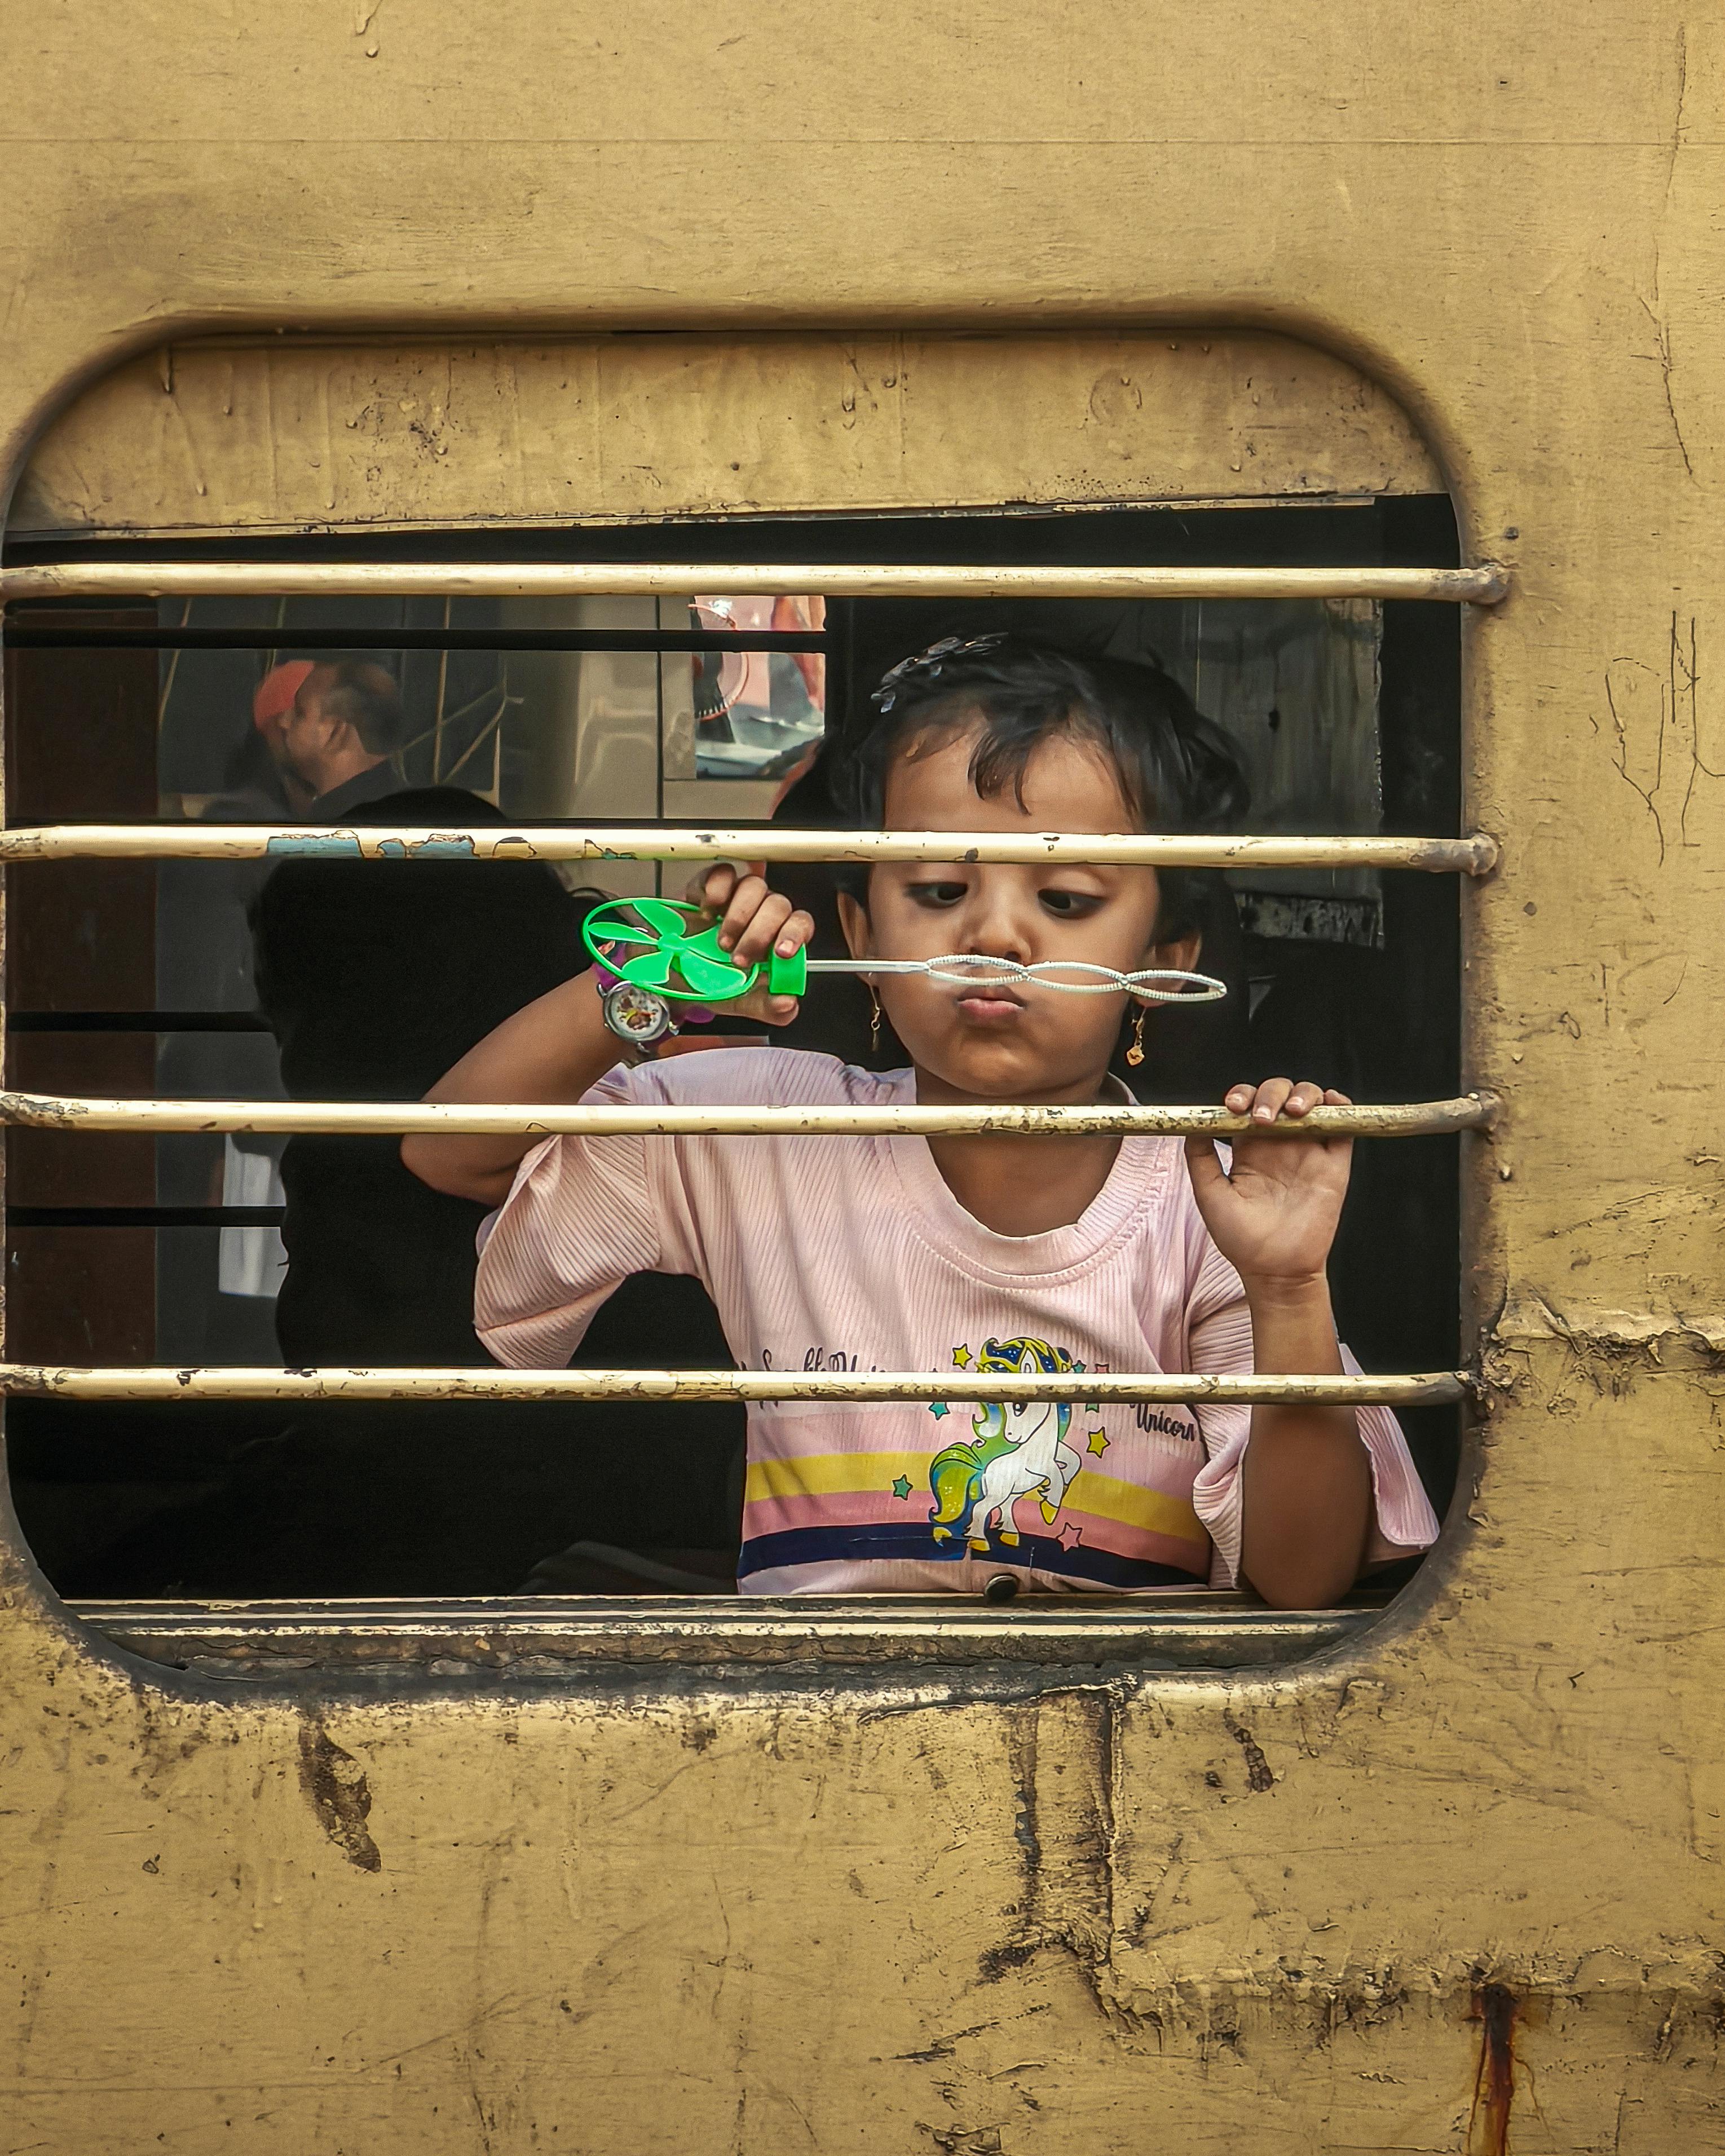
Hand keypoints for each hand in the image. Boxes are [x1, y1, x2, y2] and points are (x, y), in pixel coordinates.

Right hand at [685, 865, 815, 1026]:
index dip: (795, 934)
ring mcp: (735, 898)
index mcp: (774, 939)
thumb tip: (788, 1004)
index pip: (799, 924)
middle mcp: (759, 914)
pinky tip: (707, 911)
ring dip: (738, 916)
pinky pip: (723, 873)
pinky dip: (717, 889)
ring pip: (754, 886)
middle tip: (737, 957)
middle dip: (759, 934)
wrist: (667, 977)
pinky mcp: (709, 886)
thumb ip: (768, 1007)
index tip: (781, 952)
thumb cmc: (708, 984)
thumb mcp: (739, 1002)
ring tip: (720, 942)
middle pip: (778, 905)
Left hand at [1183, 1078, 1352, 1293]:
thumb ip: (1199, 1157)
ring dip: (1303, 1094)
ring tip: (1292, 1113)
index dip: (1243, 1095)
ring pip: (1311, 1101)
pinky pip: (1343, 1125)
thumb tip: (1193, 1122)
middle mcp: (1280, 1144)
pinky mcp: (1334, 1163)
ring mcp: (1309, 1150)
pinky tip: (1328, 1103)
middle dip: (1270, 1093)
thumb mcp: (1210, 1194)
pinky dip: (1339, 1105)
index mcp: (1250, 1148)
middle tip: (1262, 1116)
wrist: (1275, 1269)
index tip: (1234, 1106)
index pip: (1248, 1104)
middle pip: (1279, 1094)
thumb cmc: (1241, 1239)